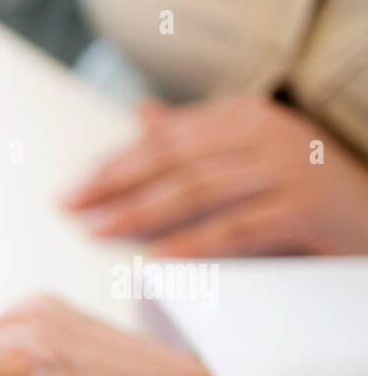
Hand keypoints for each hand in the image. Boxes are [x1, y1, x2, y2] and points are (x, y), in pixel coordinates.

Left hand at [63, 95, 367, 255]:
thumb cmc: (301, 194)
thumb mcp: (246, 159)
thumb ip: (196, 140)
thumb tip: (140, 116)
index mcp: (245, 118)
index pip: (165, 140)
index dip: (114, 164)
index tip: (72, 190)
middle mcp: (265, 134)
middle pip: (174, 160)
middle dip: (115, 184)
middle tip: (70, 207)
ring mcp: (287, 169)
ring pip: (198, 190)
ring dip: (141, 212)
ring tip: (98, 230)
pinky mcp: (304, 209)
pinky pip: (237, 228)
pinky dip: (193, 244)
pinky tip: (157, 259)